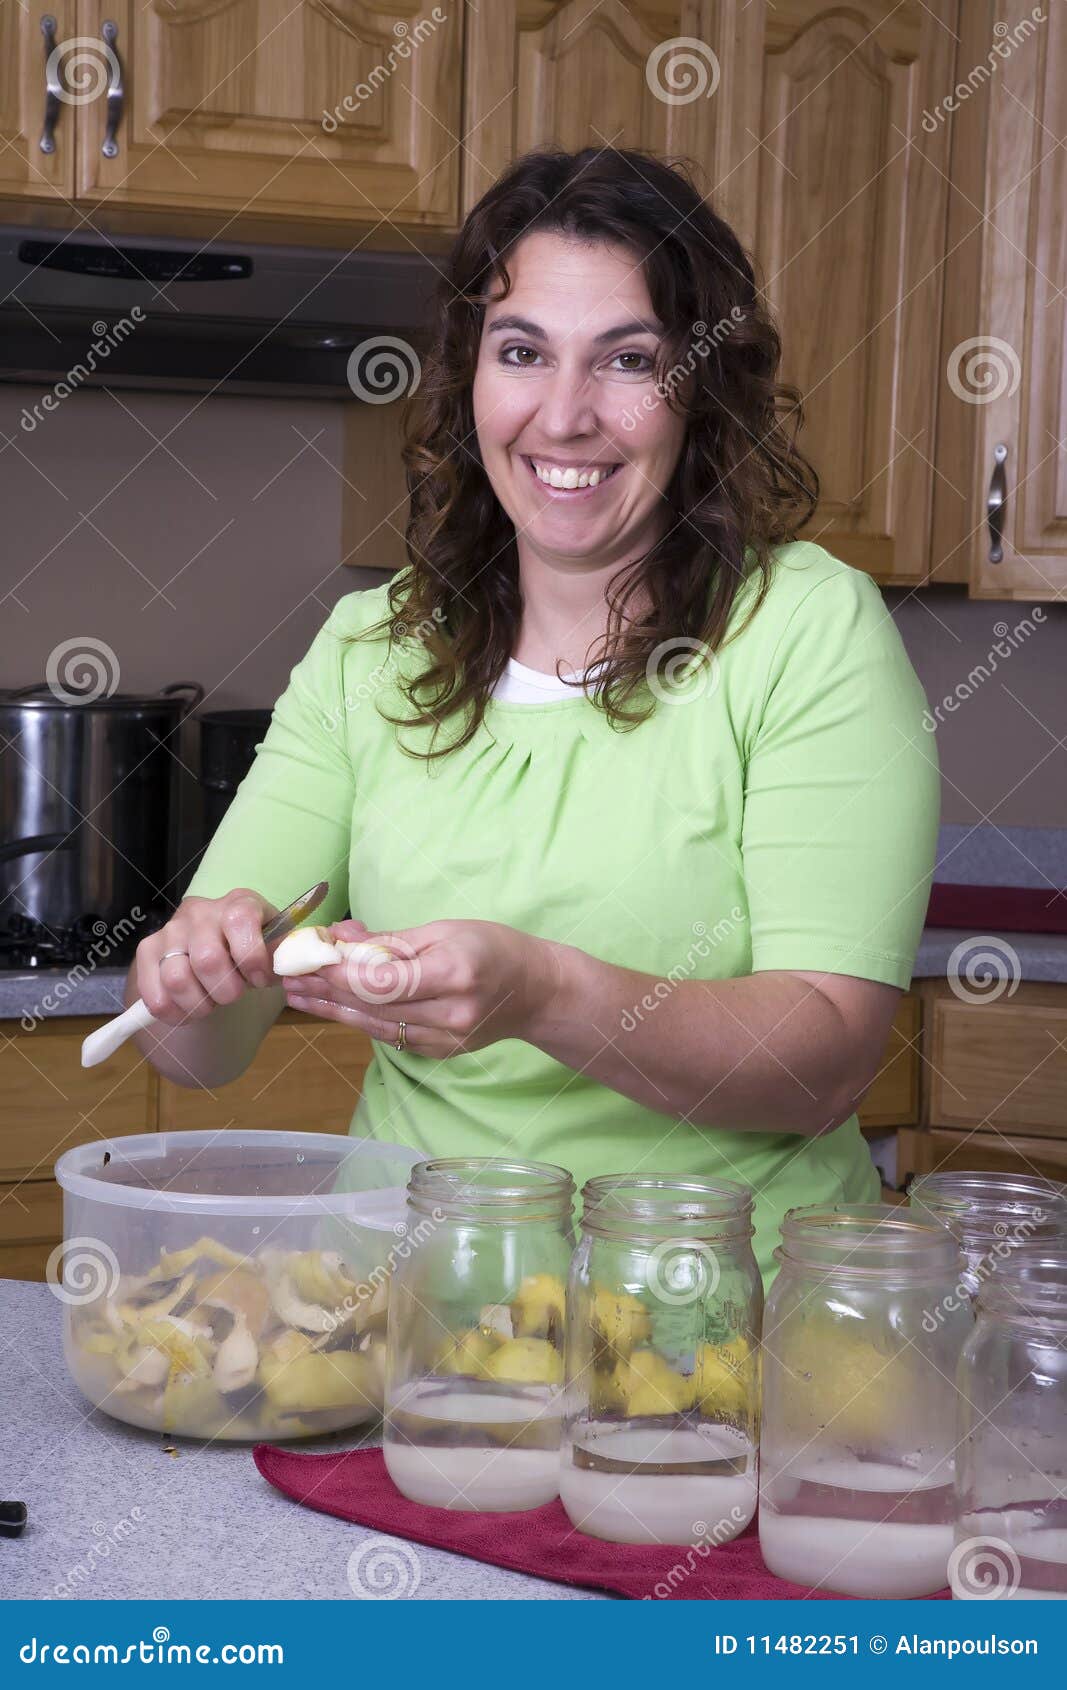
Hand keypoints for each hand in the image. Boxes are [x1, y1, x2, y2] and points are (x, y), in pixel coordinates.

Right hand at [135, 888, 278, 1024]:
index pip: (240, 922)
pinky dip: (174, 1012)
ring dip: (199, 1004)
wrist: (221, 941)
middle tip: (233, 995)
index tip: (261, 979)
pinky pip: (153, 994)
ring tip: (210, 1002)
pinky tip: (189, 1010)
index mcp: (239, 903)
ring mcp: (170, 930)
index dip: (253, 959)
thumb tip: (289, 969)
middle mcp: (200, 911)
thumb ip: (285, 955)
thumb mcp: (277, 945)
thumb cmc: (255, 945)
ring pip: (176, 979)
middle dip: (226, 991)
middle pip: (207, 960)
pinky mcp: (147, 951)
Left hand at [281, 918, 560, 1058]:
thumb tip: (340, 937)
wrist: (535, 992)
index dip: (340, 972)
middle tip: (286, 976)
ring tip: (296, 994)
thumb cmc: (493, 948)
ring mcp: (445, 1040)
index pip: (384, 980)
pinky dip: (359, 1018)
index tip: (306, 959)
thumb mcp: (444, 931)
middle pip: (373, 1005)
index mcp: (455, 974)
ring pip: (375, 1025)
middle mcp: (450, 1014)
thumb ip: (390, 940)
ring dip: (332, 1008)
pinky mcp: (439, 1053)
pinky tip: (332, 1006)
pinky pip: (390, 1035)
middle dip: (325, 989)